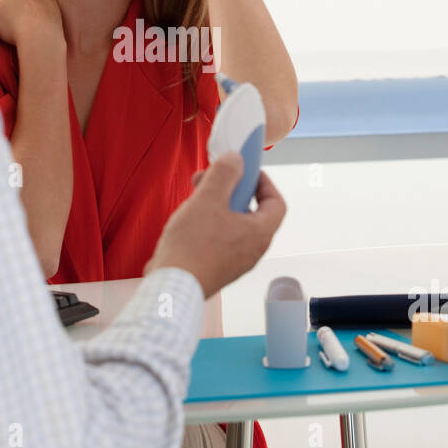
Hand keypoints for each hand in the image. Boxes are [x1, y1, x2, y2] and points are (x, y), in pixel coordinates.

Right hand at [146, 153, 286, 299]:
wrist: (172, 287)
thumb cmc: (193, 245)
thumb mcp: (208, 199)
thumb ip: (225, 174)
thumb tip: (237, 160)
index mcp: (259, 233)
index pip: (276, 203)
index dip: (264, 183)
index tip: (246, 171)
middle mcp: (252, 250)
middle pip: (252, 212)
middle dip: (232, 190)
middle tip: (212, 178)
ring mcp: (235, 262)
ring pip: (233, 225)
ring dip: (217, 205)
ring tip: (195, 195)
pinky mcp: (217, 269)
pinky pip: (220, 240)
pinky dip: (209, 223)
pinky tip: (188, 218)